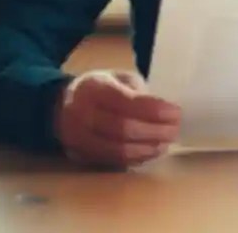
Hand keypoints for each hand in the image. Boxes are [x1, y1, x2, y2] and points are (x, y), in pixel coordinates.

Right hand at [54, 70, 181, 167]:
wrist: (61, 106)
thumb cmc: (99, 88)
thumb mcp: (118, 78)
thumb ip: (137, 91)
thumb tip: (164, 111)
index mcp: (93, 87)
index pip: (126, 102)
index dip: (154, 110)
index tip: (176, 112)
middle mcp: (82, 113)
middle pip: (124, 128)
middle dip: (155, 131)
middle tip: (175, 129)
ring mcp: (79, 137)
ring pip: (119, 149)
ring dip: (148, 148)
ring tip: (167, 142)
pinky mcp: (82, 155)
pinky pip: (114, 160)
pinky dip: (137, 157)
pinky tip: (152, 150)